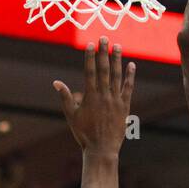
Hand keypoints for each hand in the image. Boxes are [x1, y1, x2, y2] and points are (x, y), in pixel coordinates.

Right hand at [53, 38, 136, 157]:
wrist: (102, 149)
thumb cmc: (84, 134)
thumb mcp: (72, 116)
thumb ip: (66, 98)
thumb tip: (56, 82)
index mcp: (90, 96)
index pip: (89, 72)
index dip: (90, 57)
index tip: (91, 45)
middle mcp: (104, 96)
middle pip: (104, 70)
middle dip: (104, 53)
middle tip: (104, 38)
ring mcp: (115, 100)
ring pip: (117, 76)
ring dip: (117, 60)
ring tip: (117, 46)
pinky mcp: (125, 107)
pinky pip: (128, 88)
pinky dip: (130, 76)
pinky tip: (131, 65)